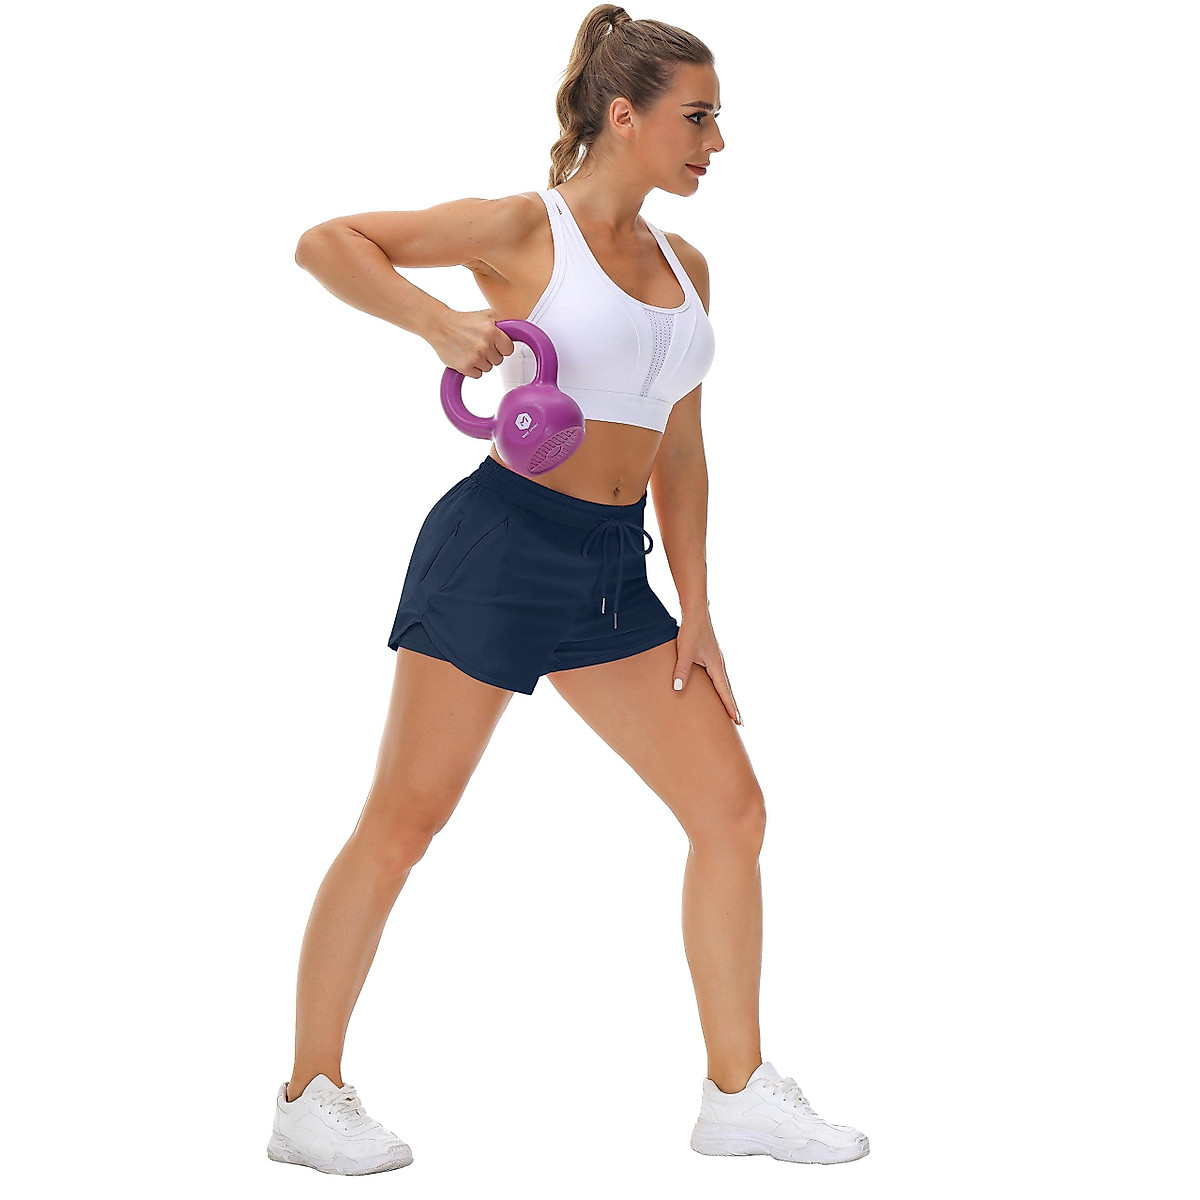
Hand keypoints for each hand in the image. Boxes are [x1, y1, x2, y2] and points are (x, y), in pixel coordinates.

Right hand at [426, 307, 514, 377]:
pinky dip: (472, 369)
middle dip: (491, 354)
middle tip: (480, 345)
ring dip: (482, 362)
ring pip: (488, 368)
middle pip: (499, 360)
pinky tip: (466, 357)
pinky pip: (477, 375)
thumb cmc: (462, 321)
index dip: (502, 347)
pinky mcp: (465, 367)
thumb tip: (517, 331)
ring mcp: (475, 357)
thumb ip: (503, 323)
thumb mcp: (486, 315)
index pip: (509, 350)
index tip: (496, 345)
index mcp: (492, 332)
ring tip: (471, 350)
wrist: (439, 326)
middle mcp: (484, 345)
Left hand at [672, 610, 741, 725]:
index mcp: (716, 665)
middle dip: (732, 705)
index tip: (738, 721)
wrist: (695, 612)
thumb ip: (681, 670)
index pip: (725, 691)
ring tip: (729, 710)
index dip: (730, 706)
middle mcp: (719, 664)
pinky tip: (716, 689)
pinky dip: (720, 687)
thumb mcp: (684, 652)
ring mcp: (715, 660)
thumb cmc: (691, 631)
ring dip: (727, 697)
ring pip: (723, 683)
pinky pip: (717, 676)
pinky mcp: (710, 656)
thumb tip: (678, 688)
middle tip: (739, 722)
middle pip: (728, 689)